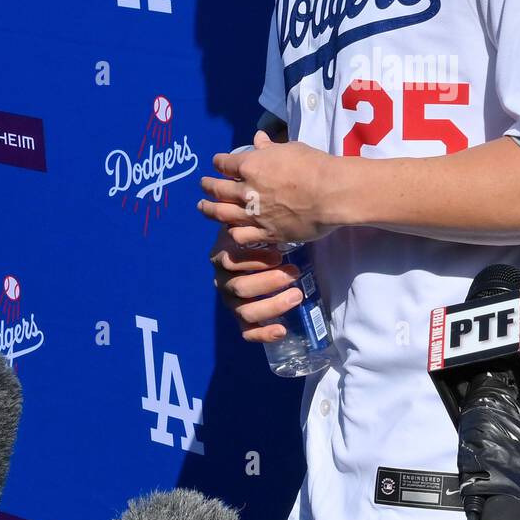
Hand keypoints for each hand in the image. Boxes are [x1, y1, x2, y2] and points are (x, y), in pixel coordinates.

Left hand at [197, 129, 340, 245]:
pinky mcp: (266, 233)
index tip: (216, 163)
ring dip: (209, 210)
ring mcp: (254, 214)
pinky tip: (230, 231)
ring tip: (203, 207)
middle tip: (203, 185)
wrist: (330, 193)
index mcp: (250, 166)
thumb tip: (258, 137)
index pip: (225, 164)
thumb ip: (270, 147)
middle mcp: (246, 191)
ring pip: (222, 214)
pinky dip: (232, 233)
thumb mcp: (290, 149)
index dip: (218, 163)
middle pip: (218, 189)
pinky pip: (241, 236)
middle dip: (207, 186)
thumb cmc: (313, 165)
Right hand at [207, 224, 303, 345]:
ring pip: (244, 311)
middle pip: (239, 287)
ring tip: (297, 295)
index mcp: (222, 255)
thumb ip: (258, 214)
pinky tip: (282, 330)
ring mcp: (231, 301)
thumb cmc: (259, 232)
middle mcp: (223, 280)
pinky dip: (263, 333)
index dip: (254, 260)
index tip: (279, 254)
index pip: (230, 261)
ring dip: (271, 305)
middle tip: (294, 272)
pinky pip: (247, 331)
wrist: (255, 249)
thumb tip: (265, 185)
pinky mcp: (241, 318)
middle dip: (268, 281)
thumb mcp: (256, 220)